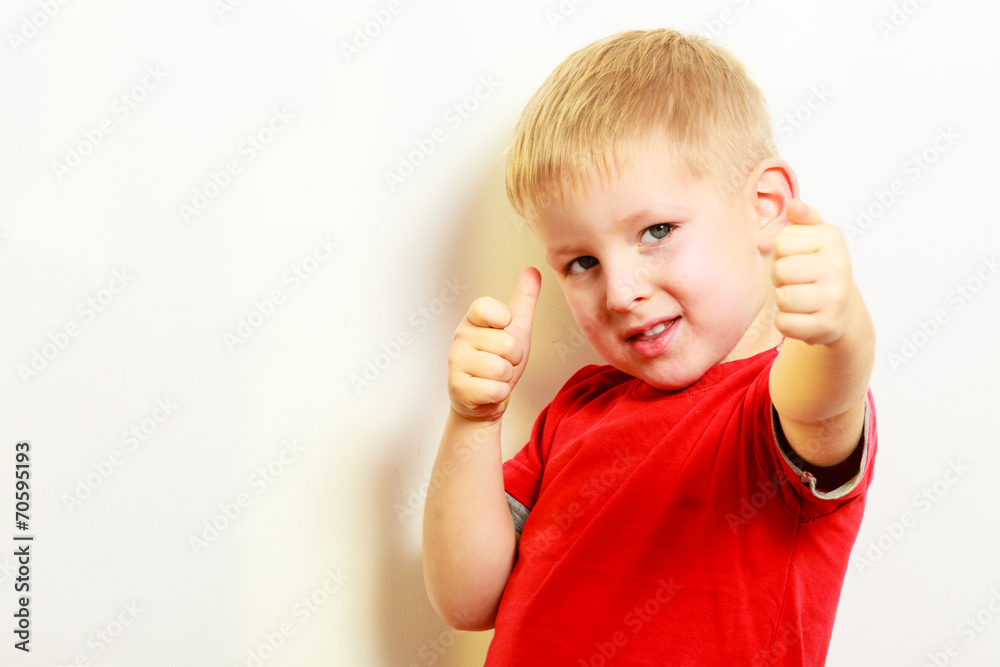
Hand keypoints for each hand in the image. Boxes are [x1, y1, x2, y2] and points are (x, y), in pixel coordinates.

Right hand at [447, 267, 540, 421]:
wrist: (483, 399)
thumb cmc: (498, 360)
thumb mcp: (516, 328)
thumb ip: (524, 299)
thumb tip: (532, 270)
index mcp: (473, 320)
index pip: (486, 307)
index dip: (503, 318)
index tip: (504, 327)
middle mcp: (461, 338)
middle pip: (507, 344)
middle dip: (514, 359)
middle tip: (503, 362)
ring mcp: (456, 363)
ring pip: (501, 369)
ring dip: (507, 378)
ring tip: (496, 377)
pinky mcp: (458, 388)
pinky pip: (495, 389)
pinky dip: (500, 395)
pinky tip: (489, 392)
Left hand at [771, 200, 854, 345]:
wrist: (841, 308)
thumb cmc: (818, 266)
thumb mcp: (814, 237)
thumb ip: (803, 219)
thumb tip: (793, 205)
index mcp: (832, 238)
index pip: (781, 242)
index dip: (782, 253)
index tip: (798, 258)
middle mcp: (840, 266)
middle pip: (780, 271)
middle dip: (782, 279)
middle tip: (799, 281)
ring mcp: (835, 298)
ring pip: (782, 299)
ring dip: (784, 301)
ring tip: (801, 298)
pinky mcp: (827, 326)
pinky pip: (785, 324)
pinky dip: (786, 323)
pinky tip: (802, 317)